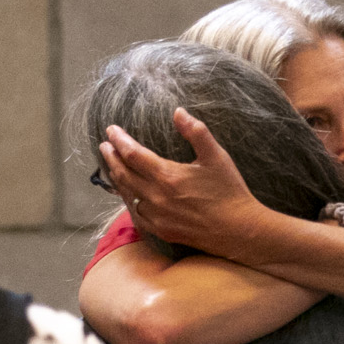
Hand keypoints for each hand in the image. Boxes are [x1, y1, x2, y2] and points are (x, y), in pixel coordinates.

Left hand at [99, 110, 275, 255]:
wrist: (239, 230)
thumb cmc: (229, 191)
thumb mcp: (216, 156)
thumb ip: (196, 132)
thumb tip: (178, 112)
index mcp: (168, 176)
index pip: (132, 154)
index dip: (119, 140)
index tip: (111, 130)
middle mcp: (157, 197)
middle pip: (123, 175)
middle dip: (111, 158)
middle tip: (104, 146)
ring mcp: (158, 217)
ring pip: (128, 195)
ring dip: (118, 179)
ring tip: (113, 167)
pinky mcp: (162, 231)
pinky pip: (137, 214)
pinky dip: (129, 201)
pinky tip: (130, 195)